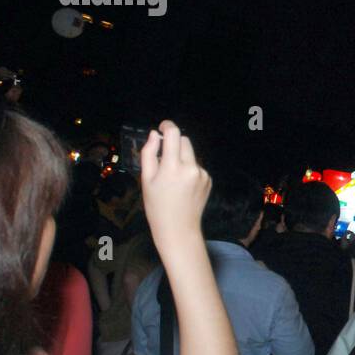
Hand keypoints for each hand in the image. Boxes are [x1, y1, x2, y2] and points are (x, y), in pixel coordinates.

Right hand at [139, 120, 210, 252]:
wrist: (178, 228)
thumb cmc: (157, 206)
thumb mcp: (146, 180)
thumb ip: (149, 154)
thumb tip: (154, 135)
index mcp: (173, 167)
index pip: (174, 134)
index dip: (168, 126)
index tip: (163, 127)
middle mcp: (191, 167)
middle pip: (184, 141)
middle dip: (174, 144)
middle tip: (164, 158)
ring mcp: (202, 174)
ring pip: (191, 154)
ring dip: (182, 158)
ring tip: (173, 179)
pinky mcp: (208, 180)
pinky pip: (197, 167)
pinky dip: (189, 170)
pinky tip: (183, 186)